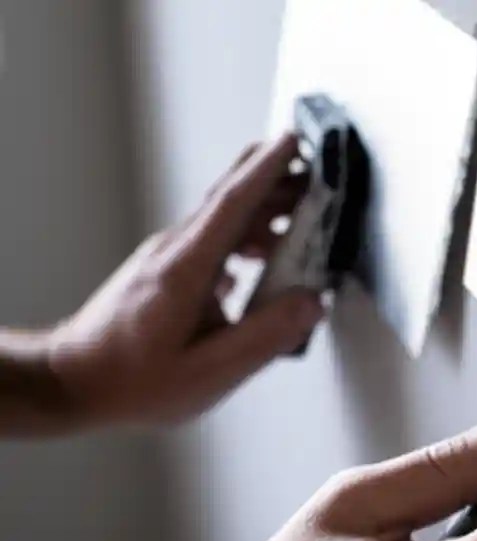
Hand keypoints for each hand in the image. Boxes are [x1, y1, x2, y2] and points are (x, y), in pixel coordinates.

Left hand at [46, 135, 322, 428]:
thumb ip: (265, 337)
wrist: (76, 381)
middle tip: (317, 165)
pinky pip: (215, 239)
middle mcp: (175, 251)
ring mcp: (168, 257)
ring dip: (265, 209)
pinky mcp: (168, 270)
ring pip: (224, 218)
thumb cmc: (136, 381)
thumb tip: (312, 303)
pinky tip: (265, 256)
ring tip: (304, 215)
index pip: (233, 204)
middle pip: (231, 198)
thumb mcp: (210, 372)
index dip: (268, 170)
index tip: (295, 140)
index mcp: (186, 269)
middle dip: (276, 175)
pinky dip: (247, 234)